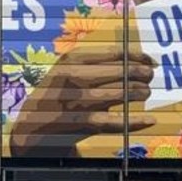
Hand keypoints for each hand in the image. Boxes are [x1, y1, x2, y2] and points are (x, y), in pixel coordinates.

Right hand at [8, 41, 155, 155]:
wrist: (31, 126)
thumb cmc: (56, 94)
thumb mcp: (66, 70)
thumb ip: (95, 63)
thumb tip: (137, 59)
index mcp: (72, 60)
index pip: (115, 54)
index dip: (138, 57)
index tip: (150, 61)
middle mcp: (76, 77)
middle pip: (122, 71)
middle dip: (142, 74)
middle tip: (149, 77)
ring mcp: (80, 101)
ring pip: (122, 93)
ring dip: (140, 92)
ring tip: (146, 92)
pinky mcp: (84, 123)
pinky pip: (118, 121)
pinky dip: (136, 121)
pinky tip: (149, 119)